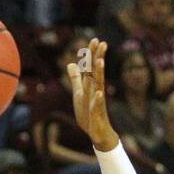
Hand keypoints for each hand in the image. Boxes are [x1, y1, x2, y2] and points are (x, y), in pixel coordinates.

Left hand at [67, 37, 118, 151]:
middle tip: (101, 42)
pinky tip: (99, 92)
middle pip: (96, 71)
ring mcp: (97, 101)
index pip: (90, 67)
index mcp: (90, 85)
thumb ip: (75, 79)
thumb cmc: (89, 113)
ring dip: (99, 73)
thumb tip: (71, 63)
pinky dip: (98, 99)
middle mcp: (95, 90)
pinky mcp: (97, 113)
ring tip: (100, 61)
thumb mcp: (79, 93)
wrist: (96, 133)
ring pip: (98, 85)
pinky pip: (98, 105)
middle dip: (97, 57)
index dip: (91, 54)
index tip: (95, 39)